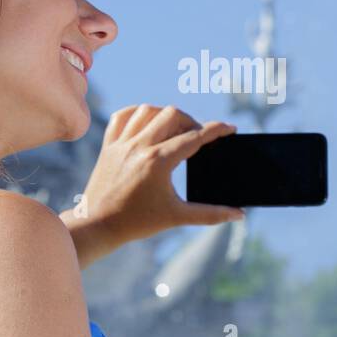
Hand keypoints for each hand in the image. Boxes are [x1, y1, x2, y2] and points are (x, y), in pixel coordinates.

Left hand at [59, 105, 244, 267]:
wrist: (97, 225)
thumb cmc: (137, 222)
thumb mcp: (177, 217)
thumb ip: (210, 214)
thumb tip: (239, 214)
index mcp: (158, 162)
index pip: (195, 137)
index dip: (217, 130)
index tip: (230, 129)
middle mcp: (139, 147)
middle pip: (173, 114)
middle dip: (191, 121)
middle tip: (198, 137)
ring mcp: (122, 143)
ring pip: (148, 110)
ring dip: (166, 115)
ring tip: (174, 130)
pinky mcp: (108, 145)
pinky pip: (123, 116)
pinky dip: (138, 113)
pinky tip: (148, 122)